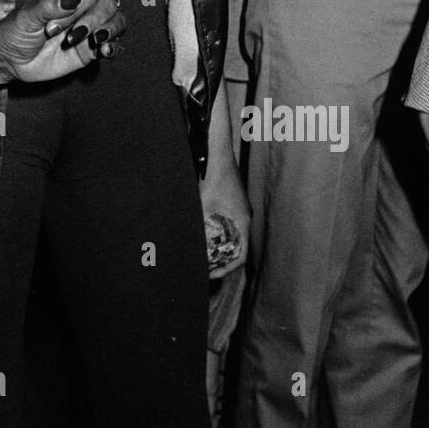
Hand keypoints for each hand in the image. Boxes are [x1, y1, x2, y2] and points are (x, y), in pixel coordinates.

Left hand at [0, 0, 125, 85]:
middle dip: (93, 20)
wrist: (10, 59)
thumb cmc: (16, 31)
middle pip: (107, 4)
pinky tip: (104, 52)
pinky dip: (114, 47)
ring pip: (116, 21)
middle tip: (71, 37)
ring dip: (109, 31)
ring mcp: (89, 27)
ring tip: (95, 42)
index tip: (51, 27)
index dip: (75, 10)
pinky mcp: (92, 47)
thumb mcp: (27, 17)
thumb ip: (49, 5)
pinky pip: (114, 44)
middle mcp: (82, 6)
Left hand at [199, 87, 250, 277]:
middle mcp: (242, 216)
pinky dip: (215, 232)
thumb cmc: (213, 175)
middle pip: (236, 247)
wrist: (217, 151)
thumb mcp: (202, 204)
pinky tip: (200, 231)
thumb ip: (197, 224)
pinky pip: (226, 223)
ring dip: (217, 246)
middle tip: (203, 268)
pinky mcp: (230, 200)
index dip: (227, 270)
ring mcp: (237, 207)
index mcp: (241, 220)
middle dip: (220, 260)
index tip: (211, 276)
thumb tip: (185, 241)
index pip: (240, 256)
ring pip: (230, 234)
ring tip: (200, 253)